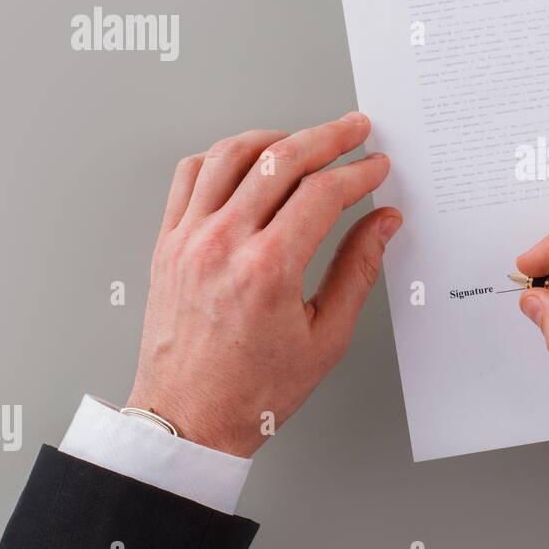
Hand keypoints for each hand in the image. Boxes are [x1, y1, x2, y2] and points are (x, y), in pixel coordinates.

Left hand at [126, 113, 400, 456]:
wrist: (187, 419)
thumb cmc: (252, 392)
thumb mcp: (326, 337)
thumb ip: (358, 270)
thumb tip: (382, 224)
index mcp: (268, 270)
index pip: (322, 193)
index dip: (358, 172)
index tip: (376, 167)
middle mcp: (223, 245)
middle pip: (280, 160)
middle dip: (328, 137)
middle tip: (354, 129)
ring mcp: (189, 240)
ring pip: (231, 155)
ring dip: (275, 137)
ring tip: (303, 139)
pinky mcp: (167, 244)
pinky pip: (190, 176)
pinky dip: (222, 156)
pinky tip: (246, 161)